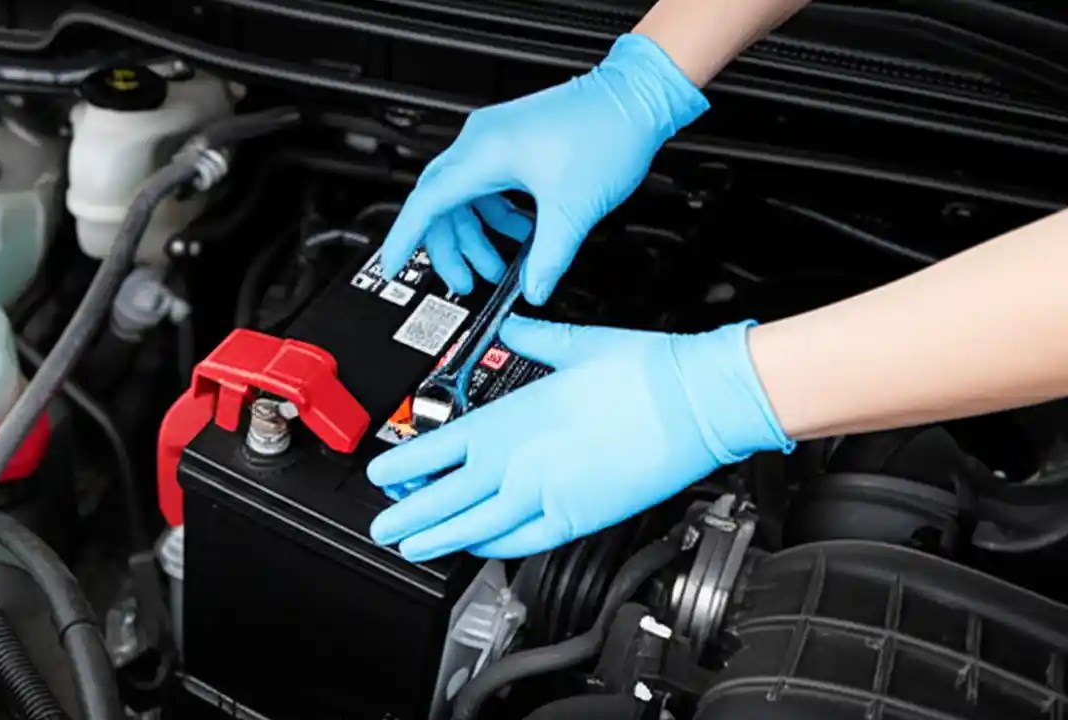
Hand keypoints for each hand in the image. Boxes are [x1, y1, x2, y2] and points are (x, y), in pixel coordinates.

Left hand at [367, 317, 792, 560]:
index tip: (380, 477)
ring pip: (475, 526)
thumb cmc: (644, 371)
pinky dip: (492, 545)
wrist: (696, 401)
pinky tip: (478, 546)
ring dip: (439, 537)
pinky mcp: (577, 519)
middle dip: (406, 515)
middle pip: (444, 498)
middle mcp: (518, 462)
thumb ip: (531, 337)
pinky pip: (521, 541)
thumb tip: (512, 325)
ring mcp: (545, 495)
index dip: (402, 467)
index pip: (437, 449)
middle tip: (382, 525)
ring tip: (413, 545)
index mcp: (511, 417)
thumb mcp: (574, 342)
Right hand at [379, 34, 708, 303]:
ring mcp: (495, 140)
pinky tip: (521, 235)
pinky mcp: (511, 142)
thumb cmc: (607, 132)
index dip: (406, 240)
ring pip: (464, 198)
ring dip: (477, 236)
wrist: (636, 97)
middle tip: (466, 282)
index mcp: (484, 155)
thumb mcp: (574, 209)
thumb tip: (535, 289)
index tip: (393, 265)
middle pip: (441, 204)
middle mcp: (481, 143)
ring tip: (497, 267)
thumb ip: (549, 259)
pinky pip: (486, 186)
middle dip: (450, 249)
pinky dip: (496, 216)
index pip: (426, 203)